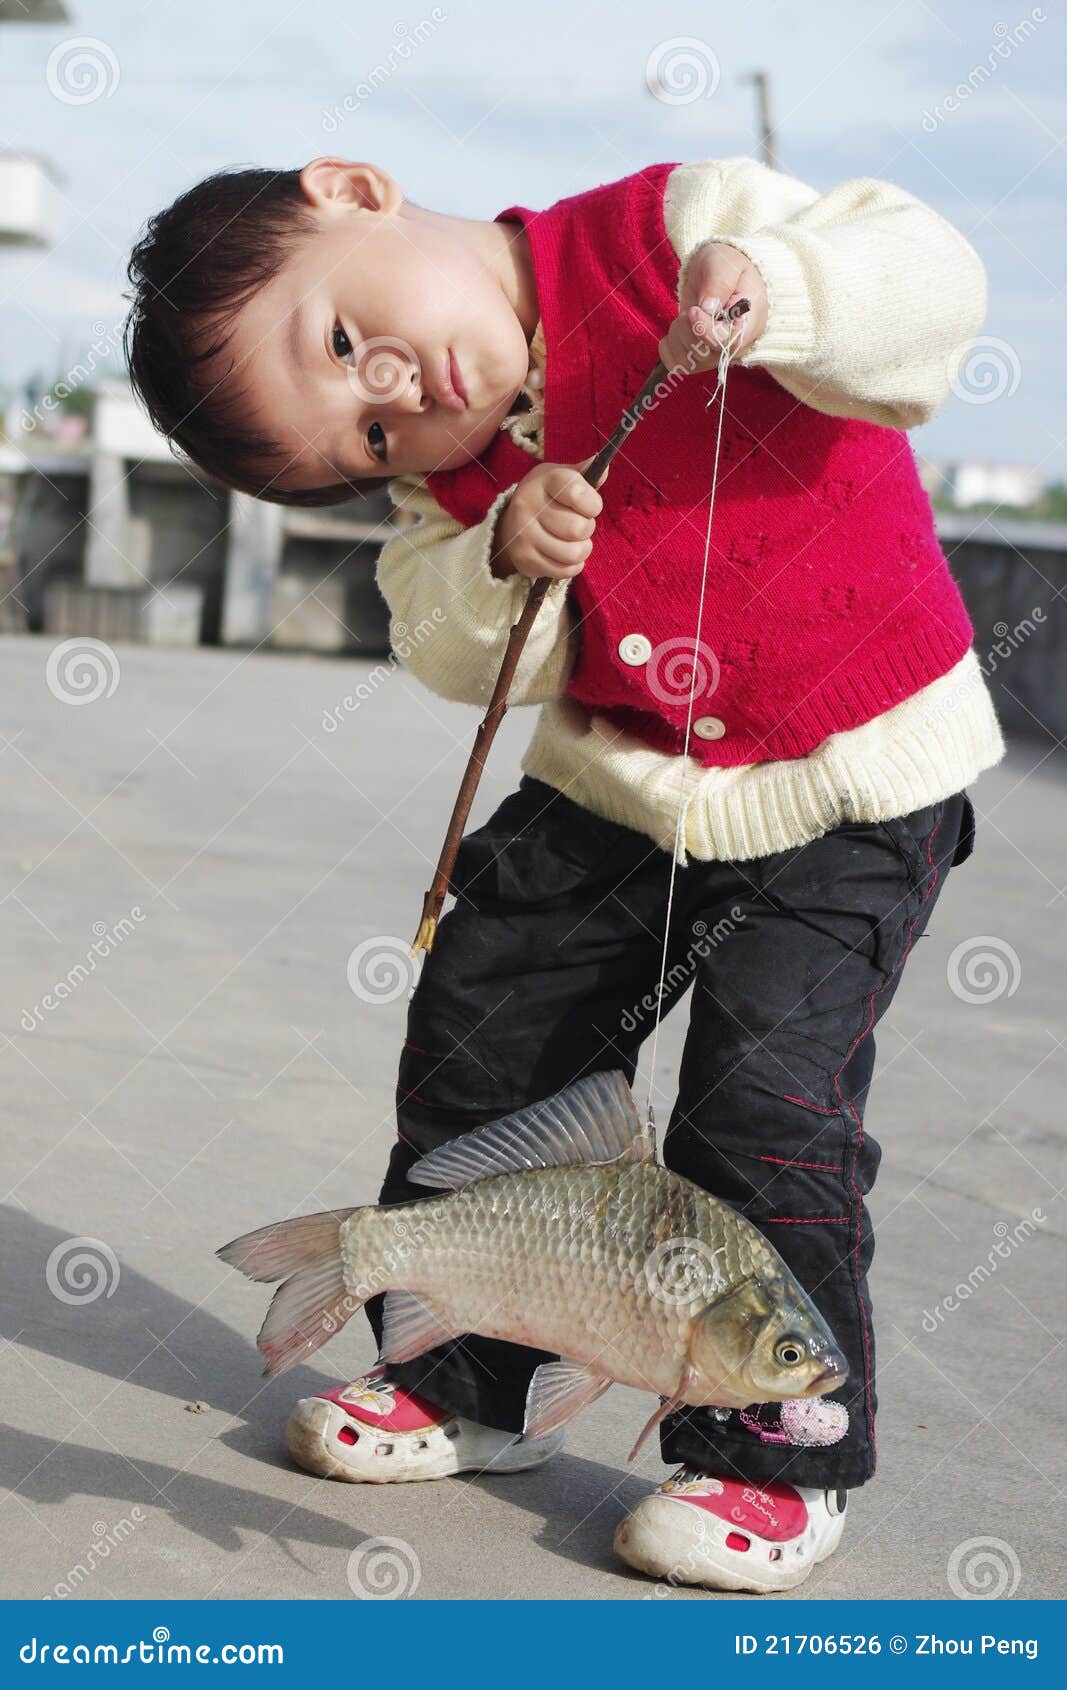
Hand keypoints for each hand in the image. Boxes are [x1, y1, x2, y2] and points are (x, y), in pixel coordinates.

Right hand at [490, 458, 605, 581]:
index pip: (577, 493)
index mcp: (543, 480)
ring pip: (573, 554)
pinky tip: (564, 555)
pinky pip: (564, 571)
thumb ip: (584, 474)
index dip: (593, 504)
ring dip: (582, 550)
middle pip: (578, 528)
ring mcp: (523, 534)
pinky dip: (572, 566)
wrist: (512, 523)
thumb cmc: (548, 497)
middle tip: (579, 525)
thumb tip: (603, 465)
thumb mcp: (562, 478)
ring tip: (575, 542)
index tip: (591, 506)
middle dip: (587, 529)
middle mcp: (528, 505)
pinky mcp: (524, 559)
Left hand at [658, 240, 767, 376]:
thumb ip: (719, 282)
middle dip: (687, 327)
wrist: (718, 273)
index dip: (704, 330)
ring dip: (677, 334)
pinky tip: (678, 329)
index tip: (694, 309)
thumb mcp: (724, 263)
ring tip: (688, 314)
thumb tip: (708, 308)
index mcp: (749, 323)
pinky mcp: (698, 360)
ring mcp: (716, 356)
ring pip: (687, 361)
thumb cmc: (725, 266)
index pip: (727, 343)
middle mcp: (735, 346)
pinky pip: (676, 364)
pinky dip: (668, 347)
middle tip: (694, 306)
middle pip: (702, 354)